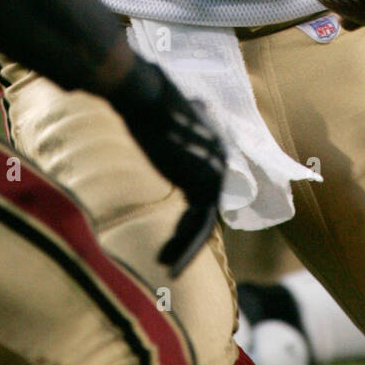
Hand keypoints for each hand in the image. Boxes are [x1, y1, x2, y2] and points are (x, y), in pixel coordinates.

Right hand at [107, 56, 225, 276]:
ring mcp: (214, 174)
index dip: (190, 221)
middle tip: (169, 262)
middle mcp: (219, 163)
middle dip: (187, 239)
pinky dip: (183, 245)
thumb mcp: (164, 124)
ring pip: (203, 223)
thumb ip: (172, 136)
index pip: (204, 194)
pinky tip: (165, 260)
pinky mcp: (202, 183)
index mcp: (212, 150)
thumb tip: (165, 122)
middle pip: (206, 212)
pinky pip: (198, 224)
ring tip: (167, 268)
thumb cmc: (145, 104)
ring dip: (185, 249)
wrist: (145, 96)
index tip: (174, 239)